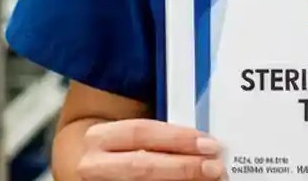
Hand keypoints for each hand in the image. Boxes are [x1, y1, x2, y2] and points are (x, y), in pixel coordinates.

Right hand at [79, 119, 222, 180]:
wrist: (96, 169)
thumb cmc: (120, 151)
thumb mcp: (130, 137)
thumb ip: (160, 138)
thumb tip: (203, 144)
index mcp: (99, 138)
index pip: (140, 132)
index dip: (177, 138)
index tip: (207, 144)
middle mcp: (94, 165)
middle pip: (142, 166)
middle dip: (182, 167)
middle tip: (213, 167)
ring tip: (208, 179)